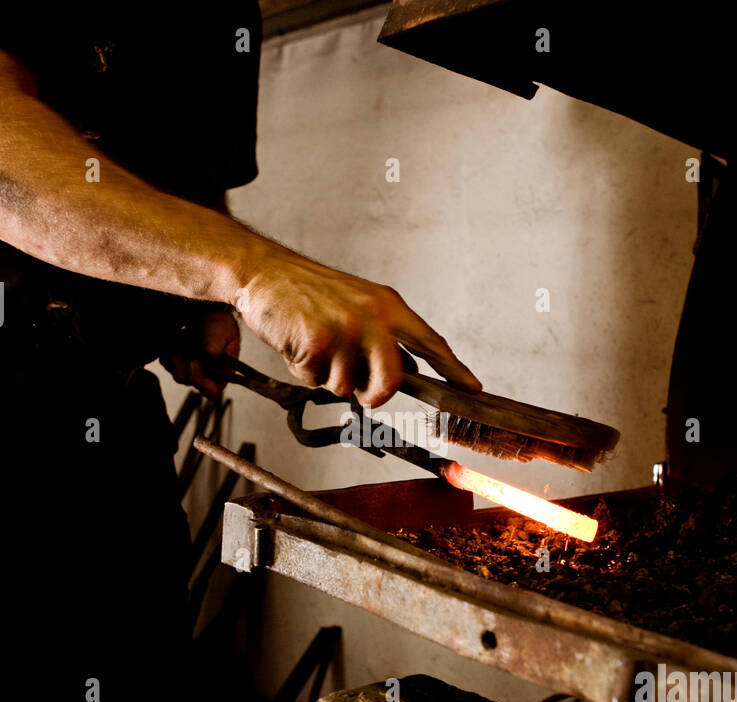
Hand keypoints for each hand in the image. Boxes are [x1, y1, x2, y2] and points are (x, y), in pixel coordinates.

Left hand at [160, 307, 240, 398]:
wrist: (210, 312)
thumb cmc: (221, 326)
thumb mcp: (223, 334)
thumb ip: (215, 348)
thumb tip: (208, 356)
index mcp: (221, 374)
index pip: (211, 391)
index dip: (202, 383)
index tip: (195, 362)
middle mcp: (205, 376)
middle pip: (189, 382)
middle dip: (184, 363)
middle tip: (185, 343)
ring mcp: (189, 370)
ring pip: (176, 374)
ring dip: (176, 355)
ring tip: (183, 336)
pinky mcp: (176, 363)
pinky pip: (166, 364)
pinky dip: (169, 351)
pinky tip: (178, 338)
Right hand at [235, 250, 480, 406]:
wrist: (264, 272)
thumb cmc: (309, 292)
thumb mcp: (357, 304)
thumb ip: (381, 336)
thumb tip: (402, 374)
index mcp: (388, 305)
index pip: (430, 341)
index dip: (453, 368)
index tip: (472, 388)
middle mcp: (373, 317)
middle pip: (392, 381)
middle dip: (375, 394)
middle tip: (360, 390)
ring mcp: (345, 329)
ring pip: (346, 386)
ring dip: (326, 376)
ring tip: (313, 344)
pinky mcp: (317, 341)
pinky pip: (314, 379)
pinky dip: (301, 369)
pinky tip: (296, 342)